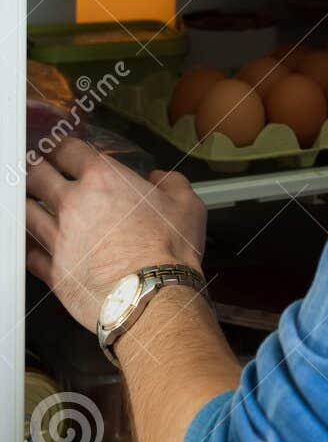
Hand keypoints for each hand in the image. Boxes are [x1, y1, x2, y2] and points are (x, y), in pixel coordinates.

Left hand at [26, 139, 206, 332]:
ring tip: (28, 202)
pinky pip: (30, 253)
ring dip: (26, 204)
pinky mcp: (54, 271)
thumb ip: (171, 182)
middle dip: (35, 170)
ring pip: (26, 212)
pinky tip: (32, 243)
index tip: (59, 148)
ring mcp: (59, 238)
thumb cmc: (169, 251)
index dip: (60, 146)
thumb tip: (161, 179)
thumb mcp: (187, 204)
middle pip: (37, 176)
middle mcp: (74, 204)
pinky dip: (30, 245)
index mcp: (103, 180)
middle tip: (37, 170)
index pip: (68, 149)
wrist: (152, 296)